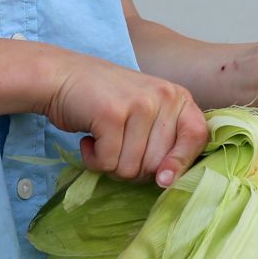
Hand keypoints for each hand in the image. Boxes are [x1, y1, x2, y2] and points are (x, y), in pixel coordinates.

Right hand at [41, 50, 207, 186]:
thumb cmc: (102, 100)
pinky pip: (109, 162)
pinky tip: (88, 140)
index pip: (198, 136)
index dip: (182, 162)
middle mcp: (163, 96)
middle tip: (115, 145)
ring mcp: (138, 103)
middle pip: (158, 164)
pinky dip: (94, 160)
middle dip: (132, 167)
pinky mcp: (112, 114)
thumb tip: (170, 183)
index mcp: (177, 96)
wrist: (59, 75)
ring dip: (110, 164)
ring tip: (101, 138)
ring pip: (132, 168)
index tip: (163, 179)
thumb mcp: (144, 112)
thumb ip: (164, 140)